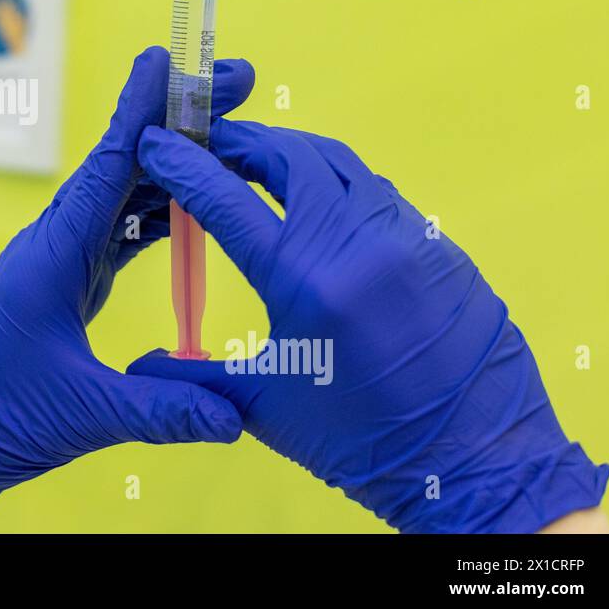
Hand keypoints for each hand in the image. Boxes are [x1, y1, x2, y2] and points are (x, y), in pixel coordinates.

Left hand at [0, 47, 253, 526]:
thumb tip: (236, 417)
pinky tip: (197, 201)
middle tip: (236, 79)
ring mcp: (65, 258)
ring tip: (232, 129)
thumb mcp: (82, 415)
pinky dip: (161, 210)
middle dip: (180, 118)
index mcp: (53, 254)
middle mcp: (58, 241)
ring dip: (176, 160)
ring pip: (126, 192)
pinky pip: (122, 228)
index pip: (106, 167)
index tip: (169, 60)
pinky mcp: (72, 279)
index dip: (141, 111)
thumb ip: (161, 409)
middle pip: (126, 163)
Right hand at [128, 120, 608, 531]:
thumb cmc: (359, 442)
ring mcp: (408, 237)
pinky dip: (338, 184)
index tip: (157, 144)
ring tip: (260, 164)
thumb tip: (137, 367)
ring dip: (293, 155)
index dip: (184, 166)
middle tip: (212, 145)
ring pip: (341, 164)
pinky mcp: (442, 247)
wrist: (470, 466)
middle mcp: (359, 243)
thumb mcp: (263, 405)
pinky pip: (379, 194)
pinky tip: (321, 205)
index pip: (228, 200)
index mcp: (305, 281)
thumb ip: (191, 375)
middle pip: (291, 156)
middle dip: (244, 142)